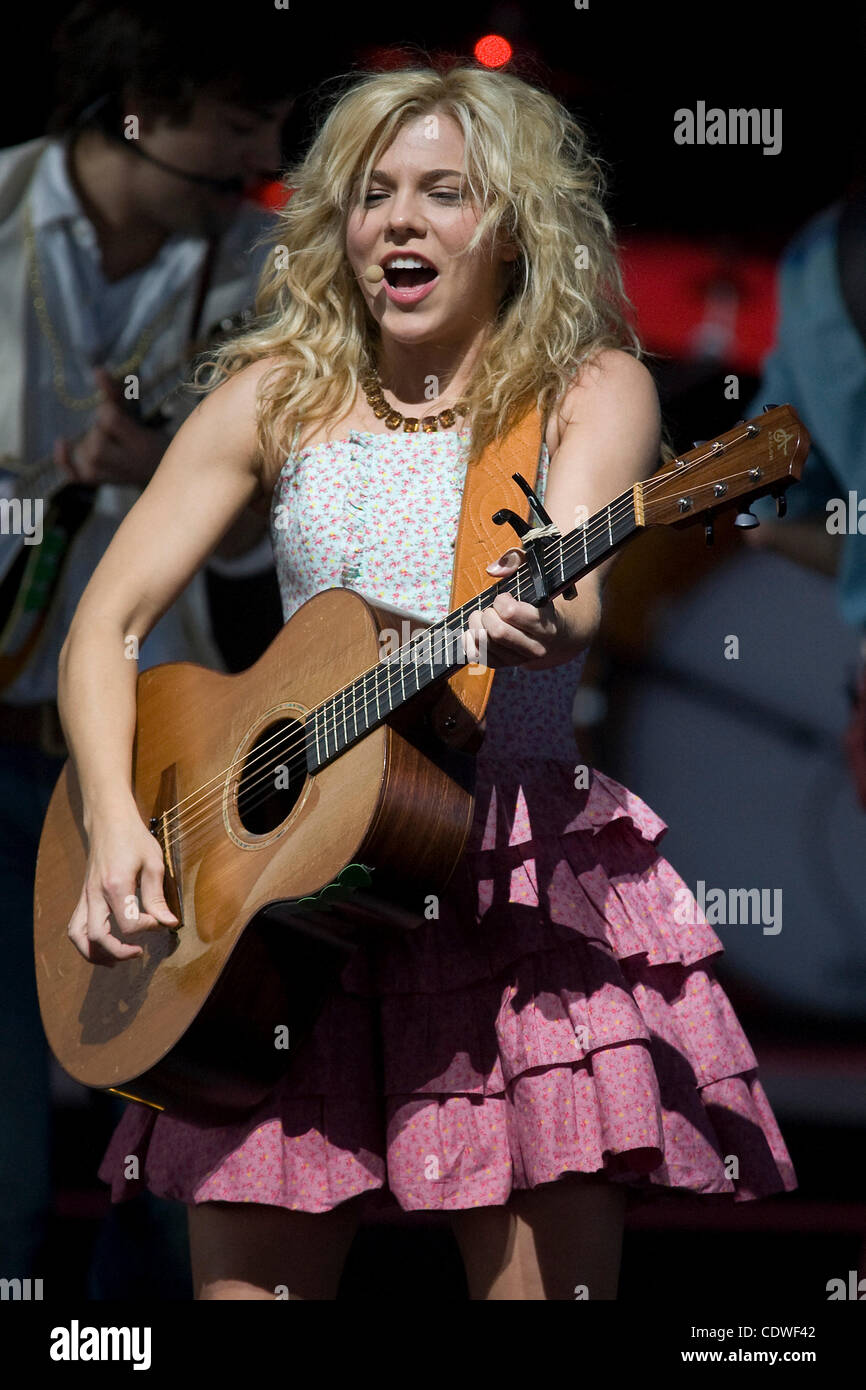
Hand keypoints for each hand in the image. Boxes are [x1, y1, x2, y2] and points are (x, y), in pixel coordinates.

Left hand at [54, 367, 169, 487]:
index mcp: (142, 443)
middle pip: (97, 446)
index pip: (111, 420)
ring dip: (88, 444)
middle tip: (112, 428)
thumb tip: (97, 370)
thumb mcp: (142, 415)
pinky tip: (62, 442)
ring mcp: (114, 476)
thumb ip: (118, 395)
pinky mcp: (102, 482)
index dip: (107, 409)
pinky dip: (66, 462)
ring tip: (103, 438)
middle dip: (99, 430)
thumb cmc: (156, 439)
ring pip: (88, 460)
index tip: (112, 406)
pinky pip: (77, 475)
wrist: (166, 475)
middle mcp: (128, 464)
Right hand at [66, 809, 179, 965]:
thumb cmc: (133, 838)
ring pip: (78, 936)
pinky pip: (75, 926)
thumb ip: (157, 896)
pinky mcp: (83, 896)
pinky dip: (86, 942)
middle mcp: (95, 894)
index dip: (148, 927)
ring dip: (95, 954)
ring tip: (117, 959)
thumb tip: (168, 923)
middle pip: (97, 937)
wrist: (108, 820)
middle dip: (118, 952)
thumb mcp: (153, 862)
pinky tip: (104, 946)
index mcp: (115, 885)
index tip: (160, 919)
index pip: (129, 923)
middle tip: (139, 953)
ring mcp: (85, 896)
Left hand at [463, 546, 579, 668]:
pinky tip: (475, 629)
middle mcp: (535, 647)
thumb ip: (517, 560)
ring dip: (476, 626)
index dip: (501, 600)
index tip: (505, 597)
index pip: (511, 613)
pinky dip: (469, 641)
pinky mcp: (503, 665)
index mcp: (546, 624)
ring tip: (483, 617)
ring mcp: (519, 660)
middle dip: (487, 614)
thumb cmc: (539, 600)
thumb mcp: (536, 574)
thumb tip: (493, 570)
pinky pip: (477, 656)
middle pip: (497, 632)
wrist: (555, 635)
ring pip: (485, 645)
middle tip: (490, 608)